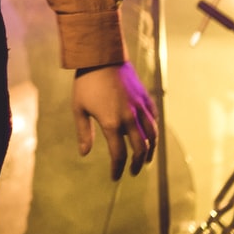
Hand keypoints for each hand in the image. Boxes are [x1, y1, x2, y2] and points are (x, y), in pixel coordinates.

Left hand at [73, 62, 157, 179]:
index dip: (117, 169)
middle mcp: (129, 118)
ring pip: (152, 136)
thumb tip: (84, 153)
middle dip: (137, 164)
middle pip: (139, 149)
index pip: (118, 155)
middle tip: (132, 172)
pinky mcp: (146, 99)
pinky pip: (154, 119)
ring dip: (150, 151)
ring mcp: (140, 108)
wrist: (102, 56)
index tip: (115, 177)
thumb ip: (83, 132)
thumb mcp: (79, 108)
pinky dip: (153, 131)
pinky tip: (149, 136)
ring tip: (145, 159)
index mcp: (111, 123)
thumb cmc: (86, 82)